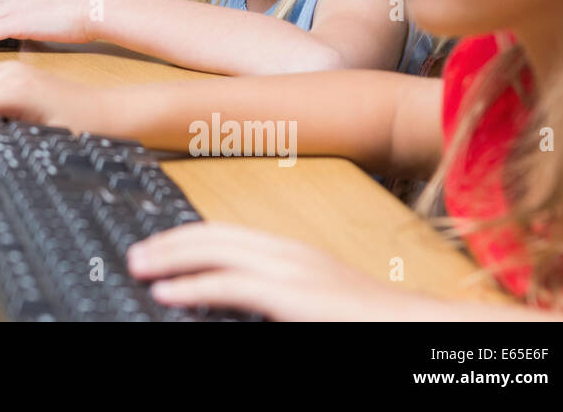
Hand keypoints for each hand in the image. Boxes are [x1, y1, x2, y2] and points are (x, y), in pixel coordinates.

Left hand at [125, 222, 415, 320]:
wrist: (425, 330)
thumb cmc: (372, 322)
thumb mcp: (316, 301)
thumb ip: (278, 295)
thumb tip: (238, 299)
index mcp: (293, 253)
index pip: (226, 232)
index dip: (186, 235)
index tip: (158, 245)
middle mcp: (289, 253)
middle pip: (212, 234)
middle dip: (169, 241)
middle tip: (137, 253)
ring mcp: (292, 272)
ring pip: (214, 250)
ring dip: (169, 257)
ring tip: (140, 267)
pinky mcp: (294, 297)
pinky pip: (229, 286)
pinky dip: (190, 286)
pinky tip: (166, 293)